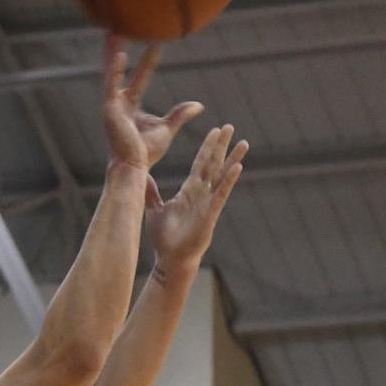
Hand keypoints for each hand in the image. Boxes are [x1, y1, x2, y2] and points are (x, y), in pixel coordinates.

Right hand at [101, 36, 202, 170]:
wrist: (134, 167)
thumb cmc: (146, 152)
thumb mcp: (167, 128)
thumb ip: (180, 114)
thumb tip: (198, 104)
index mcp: (131, 105)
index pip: (141, 76)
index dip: (149, 59)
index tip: (157, 41)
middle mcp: (118, 101)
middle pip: (119, 69)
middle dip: (118, 48)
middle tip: (120, 26)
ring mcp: (112, 104)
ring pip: (112, 72)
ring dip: (112, 51)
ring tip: (114, 30)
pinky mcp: (110, 110)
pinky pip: (112, 86)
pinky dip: (115, 70)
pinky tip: (120, 54)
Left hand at [146, 122, 246, 274]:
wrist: (170, 258)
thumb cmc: (164, 238)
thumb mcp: (154, 210)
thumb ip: (150, 193)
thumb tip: (142, 178)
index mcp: (189, 190)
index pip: (200, 163)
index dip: (207, 147)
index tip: (213, 130)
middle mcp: (201, 193)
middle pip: (213, 163)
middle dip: (221, 145)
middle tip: (230, 126)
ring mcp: (208, 202)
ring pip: (222, 175)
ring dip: (232, 158)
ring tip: (244, 142)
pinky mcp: (211, 213)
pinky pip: (221, 193)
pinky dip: (229, 180)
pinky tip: (238, 166)